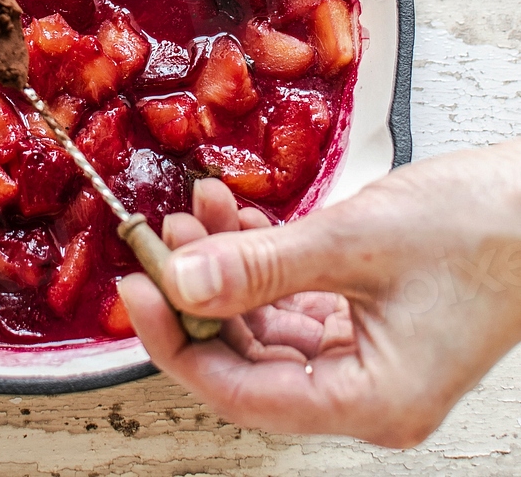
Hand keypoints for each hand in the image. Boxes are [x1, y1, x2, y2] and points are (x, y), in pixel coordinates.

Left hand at [119, 142, 520, 446]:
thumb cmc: (476, 230)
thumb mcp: (354, 242)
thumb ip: (262, 265)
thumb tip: (181, 280)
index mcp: (370, 403)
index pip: (241, 394)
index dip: (177, 342)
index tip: (136, 289)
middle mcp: (366, 394)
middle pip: (249, 361)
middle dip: (201, 293)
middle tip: (163, 236)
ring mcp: (370, 358)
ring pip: (268, 326)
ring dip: (229, 268)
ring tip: (198, 209)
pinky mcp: (372, 321)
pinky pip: (296, 302)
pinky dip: (263, 261)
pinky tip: (237, 217)